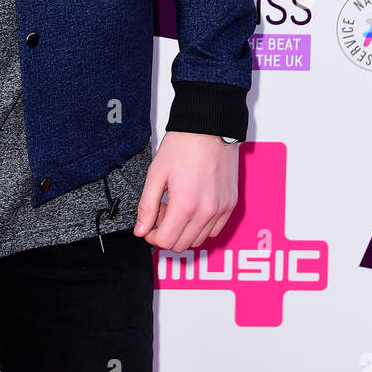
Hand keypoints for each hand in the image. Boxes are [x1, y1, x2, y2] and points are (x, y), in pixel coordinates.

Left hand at [133, 132, 238, 252]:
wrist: (209, 127)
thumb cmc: (183, 144)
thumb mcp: (156, 173)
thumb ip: (147, 206)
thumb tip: (140, 230)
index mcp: (185, 205)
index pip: (166, 242)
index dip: (151, 237)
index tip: (148, 226)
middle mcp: (206, 212)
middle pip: (182, 245)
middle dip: (166, 233)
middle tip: (161, 211)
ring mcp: (221, 209)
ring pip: (199, 240)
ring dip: (184, 230)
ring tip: (177, 206)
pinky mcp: (231, 204)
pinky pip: (215, 229)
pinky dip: (201, 226)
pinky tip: (193, 207)